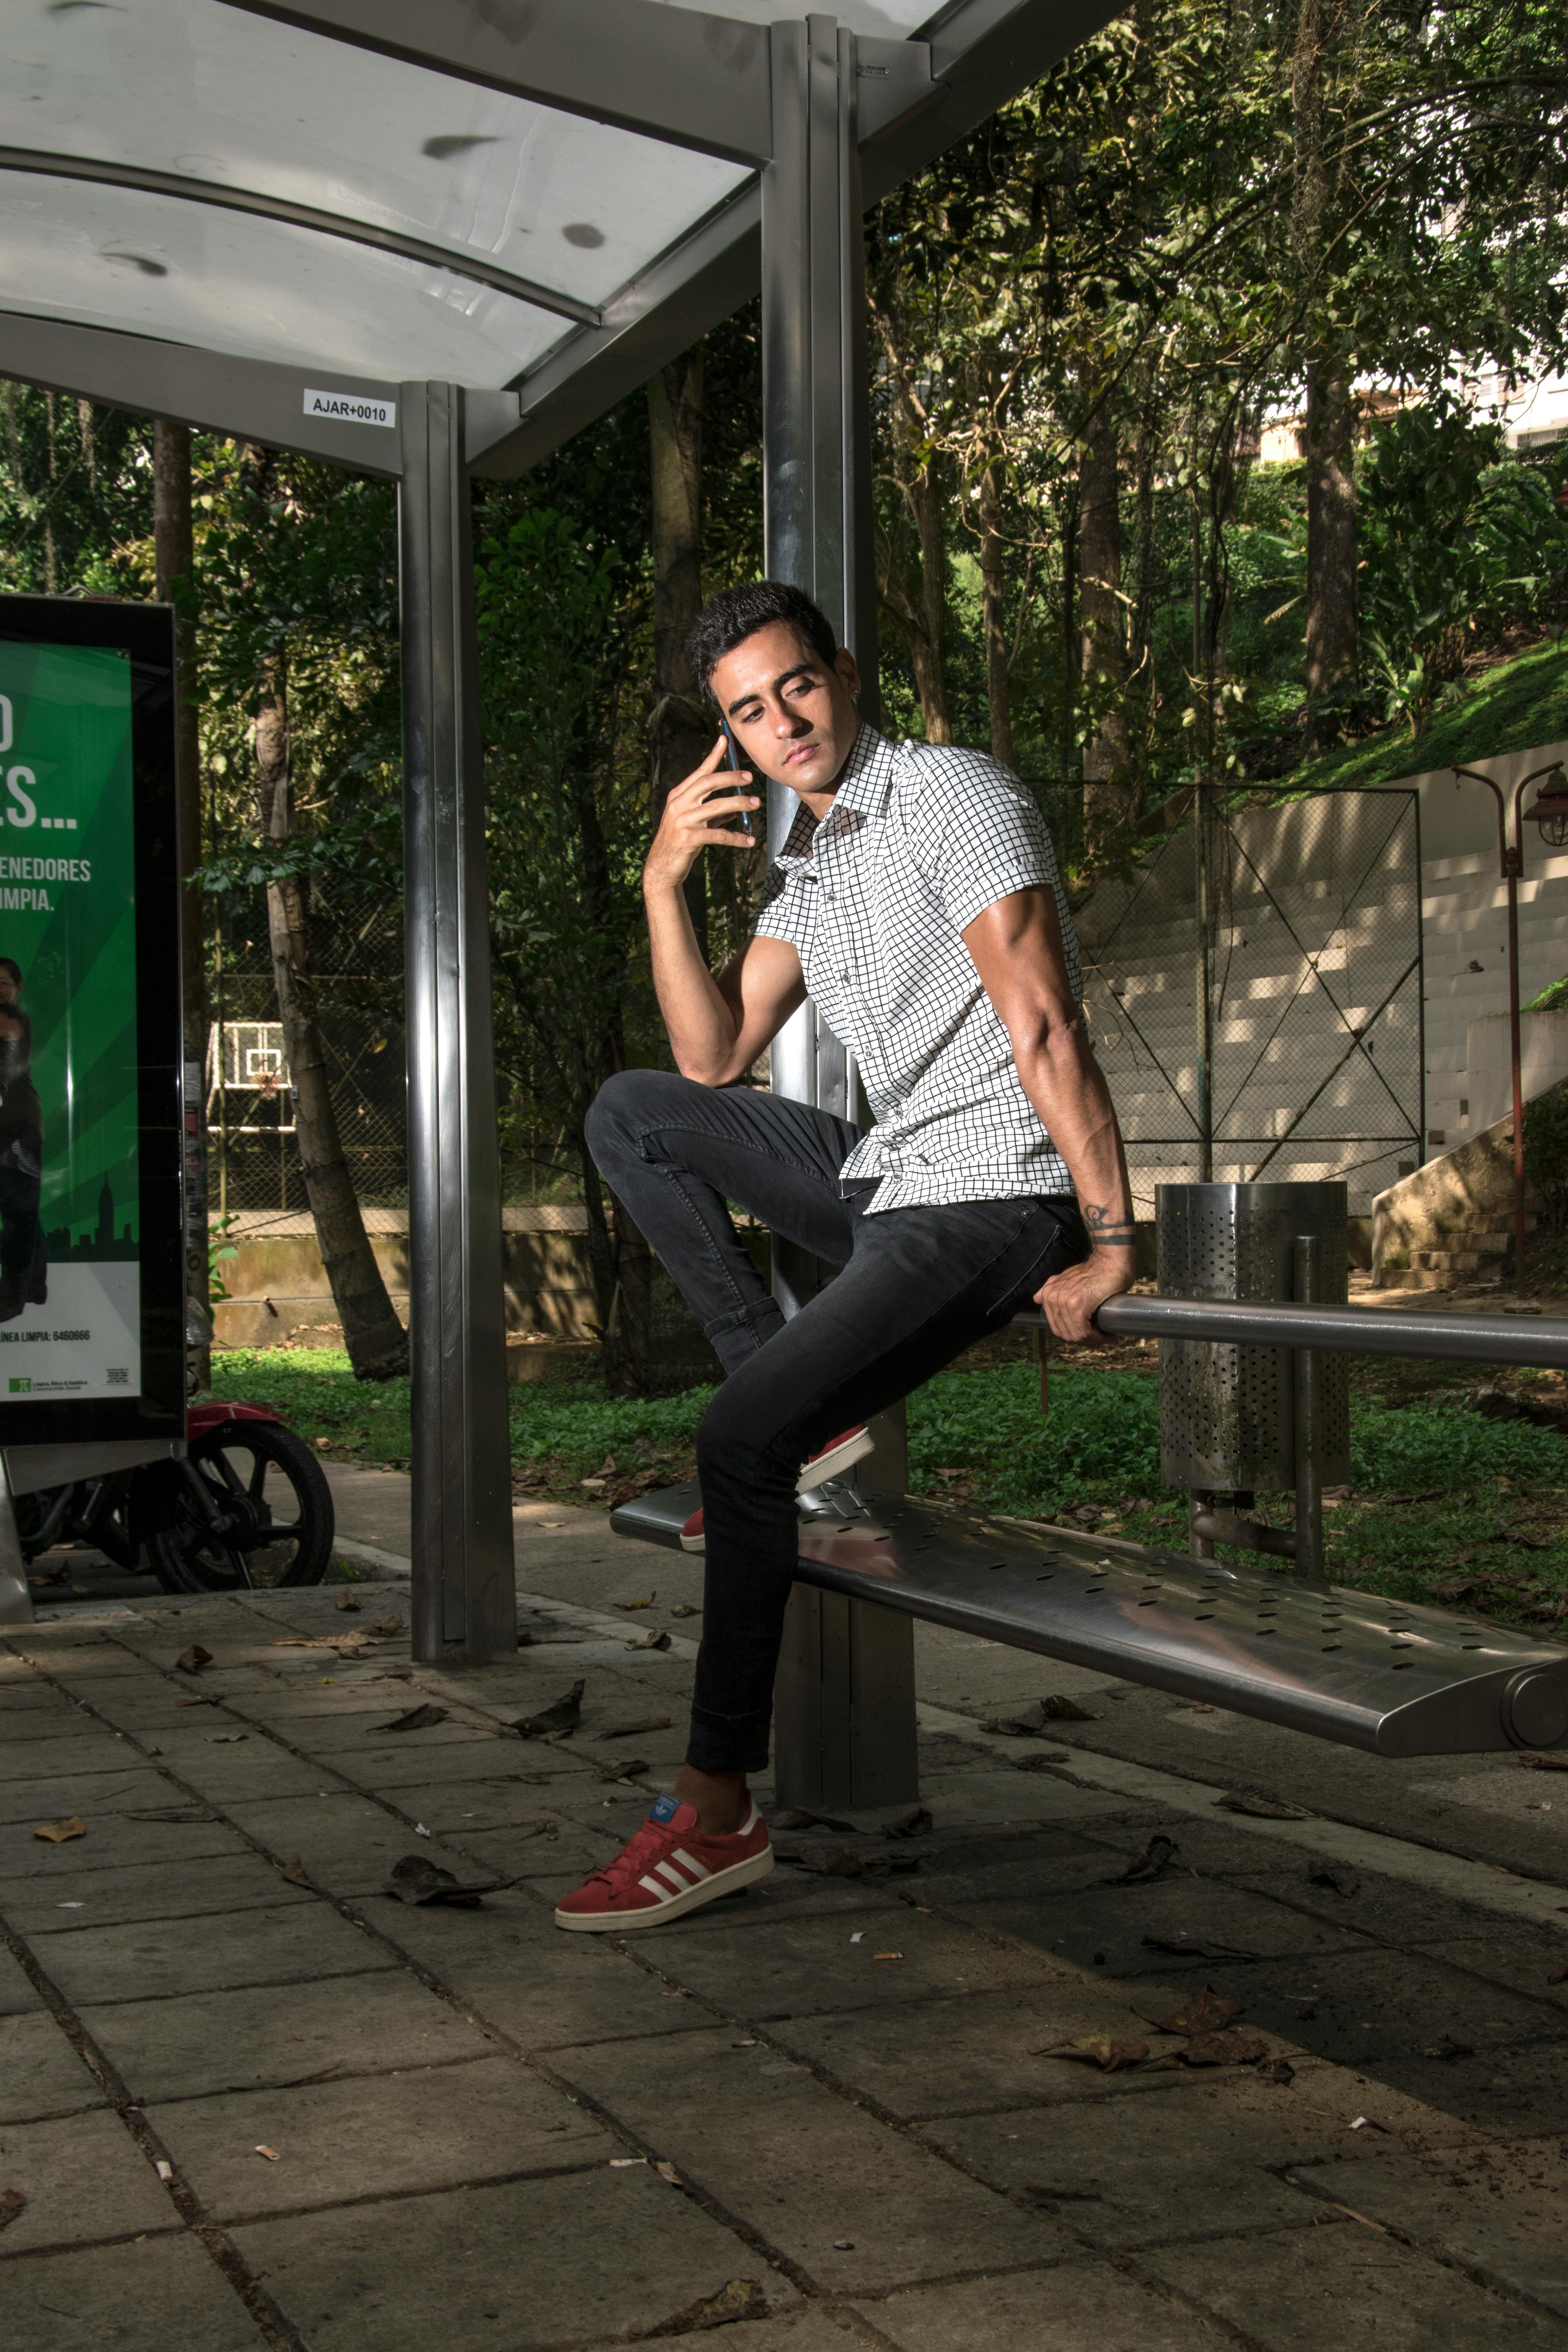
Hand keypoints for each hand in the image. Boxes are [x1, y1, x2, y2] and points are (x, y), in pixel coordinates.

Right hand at [645, 737, 761, 891]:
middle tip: (749, 777)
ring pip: (717, 807)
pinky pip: (719, 834)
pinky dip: (736, 838)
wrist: (662, 868)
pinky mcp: (689, 838)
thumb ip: (712, 815)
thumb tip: (734, 811)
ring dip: (739, 803)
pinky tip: (749, 841)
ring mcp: (683, 820)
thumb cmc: (679, 844)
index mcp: (678, 796)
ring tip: (756, 803)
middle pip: (708, 783)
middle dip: (731, 777)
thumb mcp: (693, 824)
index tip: (725, 740)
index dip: (713, 756)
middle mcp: (679, 804)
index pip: (699, 772)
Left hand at [1036, 1243, 1134, 1344]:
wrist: (1110, 1261)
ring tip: (1107, 1336)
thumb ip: (1053, 1287)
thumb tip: (1037, 1298)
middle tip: (1102, 1337)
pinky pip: (1083, 1332)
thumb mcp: (1068, 1277)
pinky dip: (1097, 1338)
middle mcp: (1053, 1299)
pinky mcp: (1077, 1305)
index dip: (1075, 1335)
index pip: (1057, 1328)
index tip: (1092, 1335)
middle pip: (1066, 1334)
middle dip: (1085, 1340)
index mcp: (1049, 1295)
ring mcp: (1063, 1302)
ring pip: (1076, 1335)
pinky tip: (1109, 1335)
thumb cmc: (1095, 1271)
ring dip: (1093, 1340)